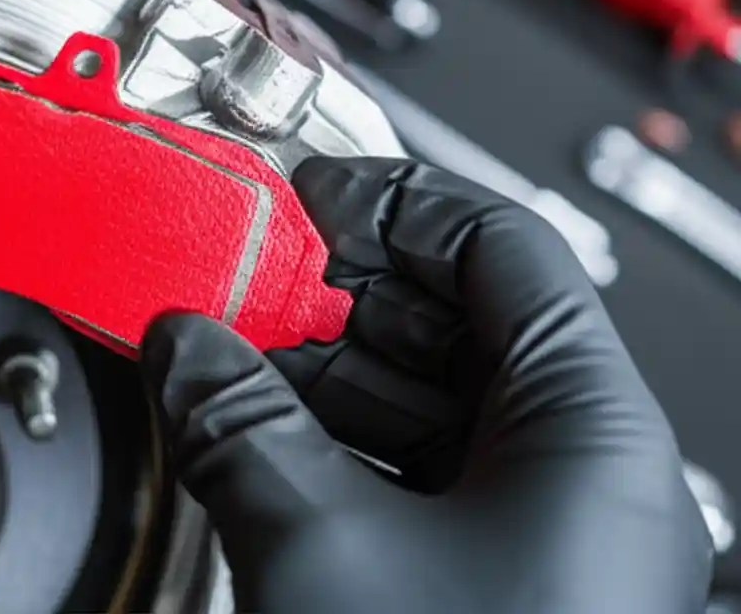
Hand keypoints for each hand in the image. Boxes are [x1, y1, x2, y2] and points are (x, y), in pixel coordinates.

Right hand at [141, 158, 711, 613]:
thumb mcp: (323, 553)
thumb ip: (236, 429)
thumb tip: (182, 349)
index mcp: (589, 431)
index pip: (495, 246)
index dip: (389, 202)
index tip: (302, 194)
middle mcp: (576, 469)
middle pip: (450, 321)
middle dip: (329, 296)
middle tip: (232, 285)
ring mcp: (532, 526)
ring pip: (419, 400)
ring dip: (314, 374)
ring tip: (219, 363)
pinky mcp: (486, 575)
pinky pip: (405, 472)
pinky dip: (328, 445)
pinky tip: (252, 440)